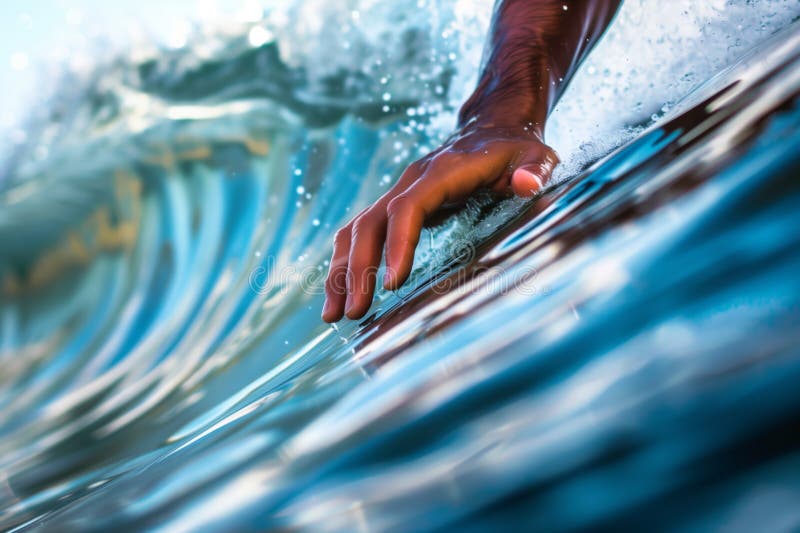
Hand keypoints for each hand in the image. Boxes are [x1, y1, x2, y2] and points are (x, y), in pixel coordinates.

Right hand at [321, 122, 558, 321]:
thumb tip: (526, 185)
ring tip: (333, 315)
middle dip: (357, 268)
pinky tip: (342, 295)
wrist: (492, 129)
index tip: (392, 284)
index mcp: (441, 172)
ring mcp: (398, 194)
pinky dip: (346, 263)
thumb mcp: (537, 155)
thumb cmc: (516, 150)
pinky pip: (361, 235)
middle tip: (352, 313)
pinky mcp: (395, 207)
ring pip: (356, 230)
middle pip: (371, 223)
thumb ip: (535, 169)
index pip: (408, 207)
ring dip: (341, 270)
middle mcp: (410, 182)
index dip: (398, 243)